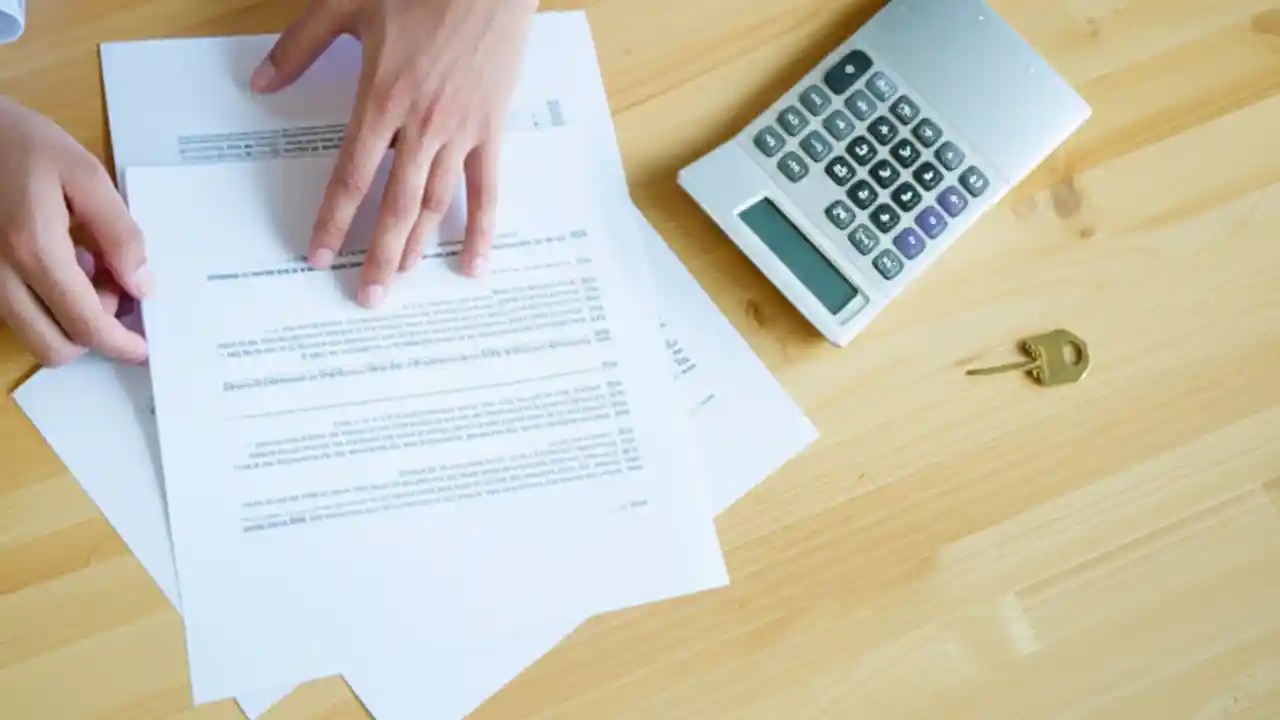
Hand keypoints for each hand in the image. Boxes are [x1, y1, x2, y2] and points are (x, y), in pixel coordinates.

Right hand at [0, 98, 149, 366]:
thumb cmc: (23, 142)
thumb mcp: (85, 174)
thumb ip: (118, 233)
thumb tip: (141, 286)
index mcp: (33, 249)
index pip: (84, 323)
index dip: (119, 344)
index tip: (142, 346)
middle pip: (52, 346)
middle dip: (92, 334)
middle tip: (114, 291)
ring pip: (30, 333)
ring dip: (67, 320)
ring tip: (87, 266)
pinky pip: (12, 311)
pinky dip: (43, 305)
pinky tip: (59, 261)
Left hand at [253, 0, 537, 307]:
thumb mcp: (347, 3)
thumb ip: (299, 46)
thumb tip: (259, 82)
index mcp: (381, 100)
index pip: (351, 178)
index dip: (335, 221)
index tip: (321, 256)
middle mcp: (421, 127)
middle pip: (395, 206)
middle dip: (378, 256)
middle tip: (367, 297)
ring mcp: (461, 133)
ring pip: (437, 204)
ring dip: (418, 249)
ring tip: (403, 283)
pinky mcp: (492, 129)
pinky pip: (487, 189)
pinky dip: (483, 229)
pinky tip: (475, 263)